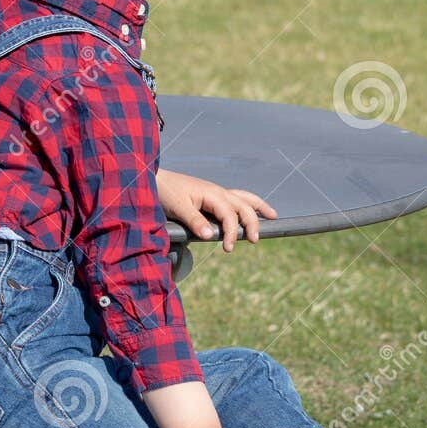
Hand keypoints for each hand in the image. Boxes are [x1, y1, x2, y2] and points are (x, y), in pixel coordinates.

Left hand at [156, 169, 276, 252]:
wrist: (153, 179)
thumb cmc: (164, 191)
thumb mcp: (178, 207)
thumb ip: (194, 221)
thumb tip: (211, 236)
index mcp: (212, 194)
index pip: (230, 215)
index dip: (232, 232)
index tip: (228, 249)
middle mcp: (218, 191)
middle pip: (243, 206)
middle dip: (252, 223)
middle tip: (254, 240)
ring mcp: (216, 192)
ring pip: (244, 198)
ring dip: (258, 208)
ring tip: (273, 217)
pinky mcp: (211, 195)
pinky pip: (235, 198)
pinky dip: (247, 203)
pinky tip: (251, 210)